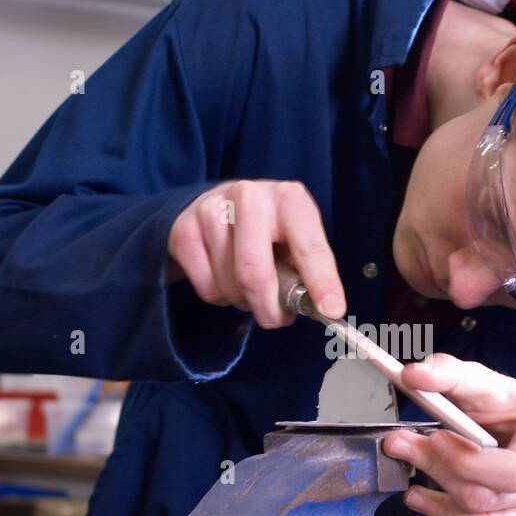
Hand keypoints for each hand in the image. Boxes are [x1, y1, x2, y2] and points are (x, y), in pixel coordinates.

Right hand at [167, 180, 345, 327]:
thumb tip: (322, 309)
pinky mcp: (184, 230)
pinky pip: (206, 289)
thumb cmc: (268, 228)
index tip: (331, 310)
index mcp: (289, 199)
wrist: (220, 203)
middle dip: (269, 309)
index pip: (309, 247)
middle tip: (277, 318)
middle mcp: (249, 197)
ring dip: (244, 301)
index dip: (322, 283)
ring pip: (229, 286)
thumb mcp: (296, 239)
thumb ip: (309, 271)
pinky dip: (220, 297)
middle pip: (255, 274)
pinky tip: (226, 277)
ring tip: (250, 286)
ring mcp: (211, 210)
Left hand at [382, 353, 515, 515]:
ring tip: (415, 491)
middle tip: (403, 447)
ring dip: (439, 513)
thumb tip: (414, 375)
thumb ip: (449, 374)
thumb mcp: (484, 384)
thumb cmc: (508, 412)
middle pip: (487, 501)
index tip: (435, 437)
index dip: (467, 461)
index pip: (514, 472)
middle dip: (437, 474)